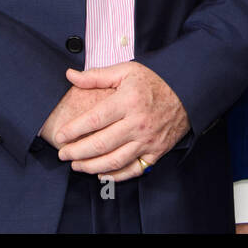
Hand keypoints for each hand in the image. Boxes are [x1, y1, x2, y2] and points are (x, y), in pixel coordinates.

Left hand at [53, 61, 189, 181]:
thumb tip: (70, 75)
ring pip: (114, 161)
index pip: (94, 120)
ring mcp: (147, 140)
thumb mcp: (126, 71)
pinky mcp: (156, 152)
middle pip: (101, 144)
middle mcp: (137, 123)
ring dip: (92, 166)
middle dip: (77, 152)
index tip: (60, 135)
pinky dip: (116, 176)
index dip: (74, 130)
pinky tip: (101, 174)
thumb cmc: (153, 81)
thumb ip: (96, 76)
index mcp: (127, 101)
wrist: (187, 93)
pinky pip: (133, 170)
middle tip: (63, 154)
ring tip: (77, 166)